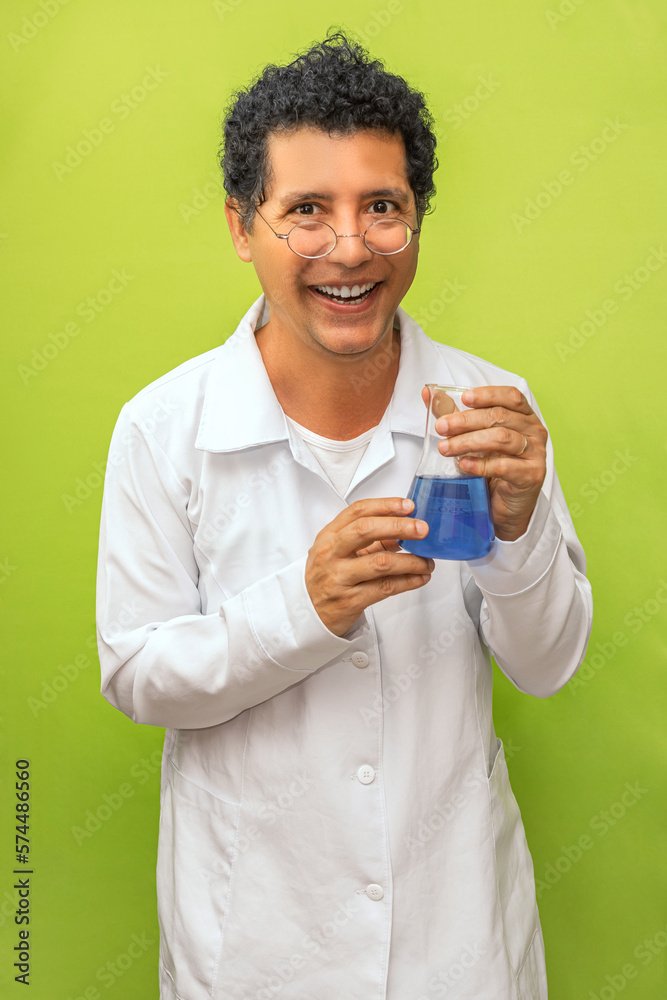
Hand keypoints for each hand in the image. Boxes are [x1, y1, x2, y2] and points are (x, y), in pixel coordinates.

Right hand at [305, 498, 434, 636]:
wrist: (307, 613)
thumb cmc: (326, 576)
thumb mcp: (339, 551)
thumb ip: (368, 540)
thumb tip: (404, 531)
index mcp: (329, 536)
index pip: (357, 512)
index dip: (385, 505)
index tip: (408, 506)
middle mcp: (331, 554)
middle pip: (366, 531)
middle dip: (399, 527)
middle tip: (422, 530)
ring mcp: (339, 578)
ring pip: (380, 563)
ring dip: (410, 561)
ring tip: (426, 561)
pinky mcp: (350, 601)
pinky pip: (385, 588)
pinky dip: (408, 582)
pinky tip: (420, 578)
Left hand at [423, 385, 546, 540]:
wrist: (505, 507)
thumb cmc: (493, 468)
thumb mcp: (474, 438)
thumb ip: (455, 415)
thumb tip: (429, 394)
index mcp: (524, 416)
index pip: (510, 397)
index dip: (488, 395)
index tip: (464, 398)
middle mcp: (534, 431)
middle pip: (500, 417)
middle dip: (466, 421)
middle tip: (441, 427)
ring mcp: (536, 453)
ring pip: (502, 438)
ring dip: (469, 442)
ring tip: (446, 448)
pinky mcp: (532, 475)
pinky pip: (505, 466)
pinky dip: (481, 464)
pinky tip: (464, 465)